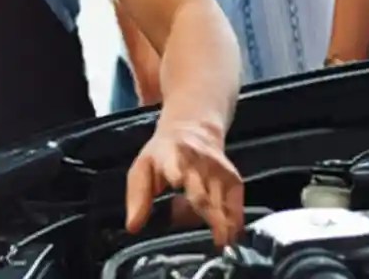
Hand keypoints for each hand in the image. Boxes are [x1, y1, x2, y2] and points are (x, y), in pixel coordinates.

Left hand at [125, 120, 243, 246]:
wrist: (192, 128)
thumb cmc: (161, 155)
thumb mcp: (142, 169)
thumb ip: (138, 198)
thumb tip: (133, 226)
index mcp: (170, 157)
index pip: (174, 166)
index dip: (177, 173)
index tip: (177, 183)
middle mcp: (196, 162)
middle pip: (202, 189)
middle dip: (208, 211)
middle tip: (214, 237)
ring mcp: (216, 168)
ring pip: (221, 197)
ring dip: (224, 220)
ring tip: (222, 240)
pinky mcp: (231, 174)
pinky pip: (236, 198)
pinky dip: (236, 216)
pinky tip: (232, 232)